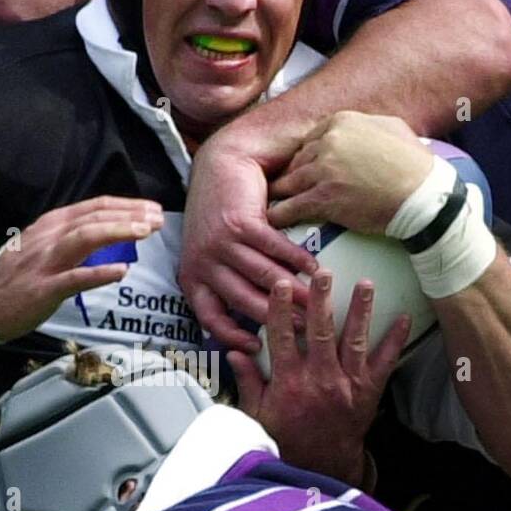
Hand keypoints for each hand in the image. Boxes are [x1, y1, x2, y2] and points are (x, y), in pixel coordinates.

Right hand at [0, 196, 162, 340]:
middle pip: (93, 218)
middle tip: (158, 218)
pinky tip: (120, 270)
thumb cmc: (16, 277)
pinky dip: (98, 273)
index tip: (151, 208)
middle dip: (129, 215)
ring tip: (145, 232)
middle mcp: (48, 238)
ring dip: (117, 232)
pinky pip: (74, 279)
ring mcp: (45, 262)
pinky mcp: (43, 289)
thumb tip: (108, 230)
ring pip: (84, 239)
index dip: (125, 205)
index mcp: (50, 225)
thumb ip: (70, 236)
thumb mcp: (41, 245)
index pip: (93, 207)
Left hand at [180, 135, 317, 353]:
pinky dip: (297, 260)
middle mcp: (203, 262)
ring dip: (294, 291)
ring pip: (263, 277)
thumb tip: (254, 315)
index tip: (257, 347)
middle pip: (244, 301)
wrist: (223, 163)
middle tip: (304, 328)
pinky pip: (274, 250)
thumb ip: (225, 279)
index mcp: (193, 275)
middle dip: (277, 317)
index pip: (210, 316)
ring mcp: (220, 243)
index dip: (233, 335)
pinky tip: (315, 268)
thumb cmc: (221, 212)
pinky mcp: (239, 223)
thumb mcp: (212, 250)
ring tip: (317, 301)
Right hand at [227, 269, 410, 482]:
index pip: (282, 337)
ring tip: (364, 284)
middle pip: (320, 332)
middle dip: (321, 300)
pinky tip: (403, 319)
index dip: (279, 309)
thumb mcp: (258, 414)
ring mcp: (347, 385)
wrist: (323, 467)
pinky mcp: (369, 392)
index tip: (280, 284)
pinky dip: (395, 341)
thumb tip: (234, 351)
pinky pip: (385, 363)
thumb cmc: (288, 439)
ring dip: (360, 310)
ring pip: (355, 341)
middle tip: (322, 273)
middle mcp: (320, 380)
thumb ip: (248, 380)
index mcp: (289, 383)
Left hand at [268, 111, 433, 233]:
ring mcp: (323, 170)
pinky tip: (274, 220)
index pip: (309, 140)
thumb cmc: (415, 165)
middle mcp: (329, 142)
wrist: (423, 195)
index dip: (306, 158)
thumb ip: (367, 124)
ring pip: (289, 183)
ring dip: (281, 195)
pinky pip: (290, 207)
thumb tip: (360, 125)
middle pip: (297, 161)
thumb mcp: (393, 128)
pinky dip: (280, 214)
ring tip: (271, 204)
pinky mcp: (322, 198)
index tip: (303, 170)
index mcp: (342, 122)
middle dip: (292, 176)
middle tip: (284, 189)